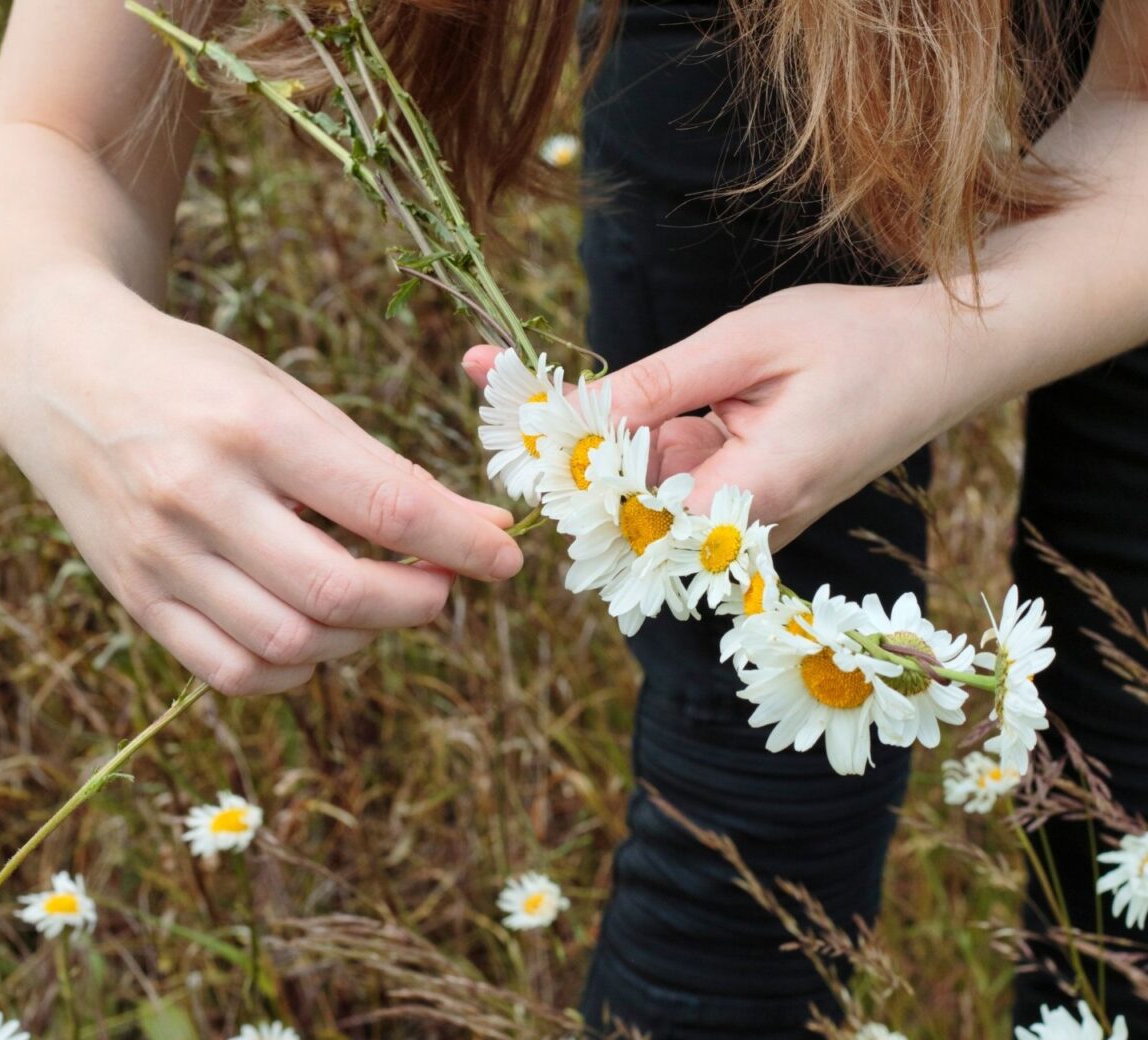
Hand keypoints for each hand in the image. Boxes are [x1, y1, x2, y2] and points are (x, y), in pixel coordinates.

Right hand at [0, 266, 523, 695]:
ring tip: (379, 602)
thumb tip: (476, 529)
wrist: (59, 375)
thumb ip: (374, 466)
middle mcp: (198, 495)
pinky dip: (294, 668)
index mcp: (251, 426)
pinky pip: (230, 671)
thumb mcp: (285, 393)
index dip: (461, 544)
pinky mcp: (135, 597)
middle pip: (338, 592)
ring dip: (361, 638)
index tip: (504, 557)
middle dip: (417, 602)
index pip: (384, 505)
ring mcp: (159, 555)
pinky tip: (315, 634)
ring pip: (289, 643)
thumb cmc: (192, 377)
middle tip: (444, 586)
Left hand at [464, 282, 969, 545]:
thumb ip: (660, 385)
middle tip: (481, 373)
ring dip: (584, 439)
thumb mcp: (749, 343)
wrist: (943, 359)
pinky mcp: (746, 508)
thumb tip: (574, 416)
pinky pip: (671, 481)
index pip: (631, 504)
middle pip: (623, 504)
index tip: (498, 413)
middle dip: (554, 446)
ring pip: (640, 492)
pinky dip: (629, 439)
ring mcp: (747, 524)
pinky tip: (575, 399)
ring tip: (501, 373)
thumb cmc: (857, 340)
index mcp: (755, 493)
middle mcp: (746, 528)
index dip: (561, 464)